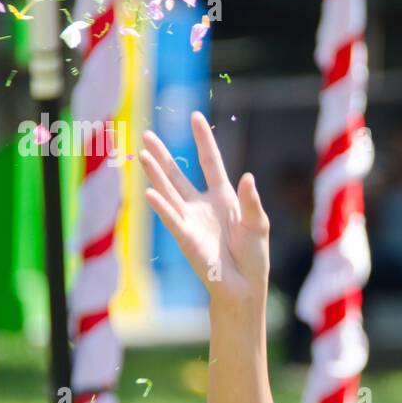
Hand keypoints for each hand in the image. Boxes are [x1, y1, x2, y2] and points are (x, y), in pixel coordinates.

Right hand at [139, 111, 269, 303]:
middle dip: (163, 155)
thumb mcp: (259, 224)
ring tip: (142, 154)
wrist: (244, 285)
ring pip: (169, 191)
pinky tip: (148, 191)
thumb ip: (252, 201)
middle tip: (146, 134)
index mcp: (224, 197)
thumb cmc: (254, 255)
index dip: (203, 140)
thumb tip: (247, 177)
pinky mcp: (186, 237)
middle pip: (179, 174)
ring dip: (156, 174)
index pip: (211, 162)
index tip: (196, 116)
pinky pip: (171, 218)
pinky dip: (161, 206)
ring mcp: (191, 220)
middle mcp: (202, 204)